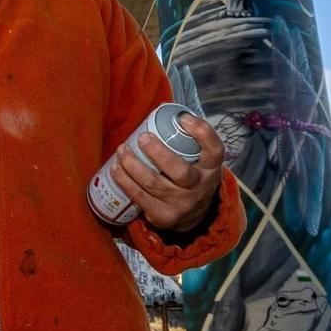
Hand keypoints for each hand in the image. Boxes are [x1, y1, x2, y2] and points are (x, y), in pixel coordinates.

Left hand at [113, 112, 224, 230]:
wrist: (194, 218)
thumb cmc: (192, 177)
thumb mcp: (200, 162)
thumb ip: (188, 142)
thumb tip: (163, 113)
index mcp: (211, 169)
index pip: (214, 150)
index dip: (201, 132)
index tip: (183, 118)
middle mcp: (199, 188)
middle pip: (180, 171)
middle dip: (158, 153)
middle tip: (142, 137)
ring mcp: (181, 205)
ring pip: (153, 183)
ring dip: (132, 165)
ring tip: (122, 150)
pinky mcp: (164, 217)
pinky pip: (140, 197)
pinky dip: (125, 182)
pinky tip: (116, 170)